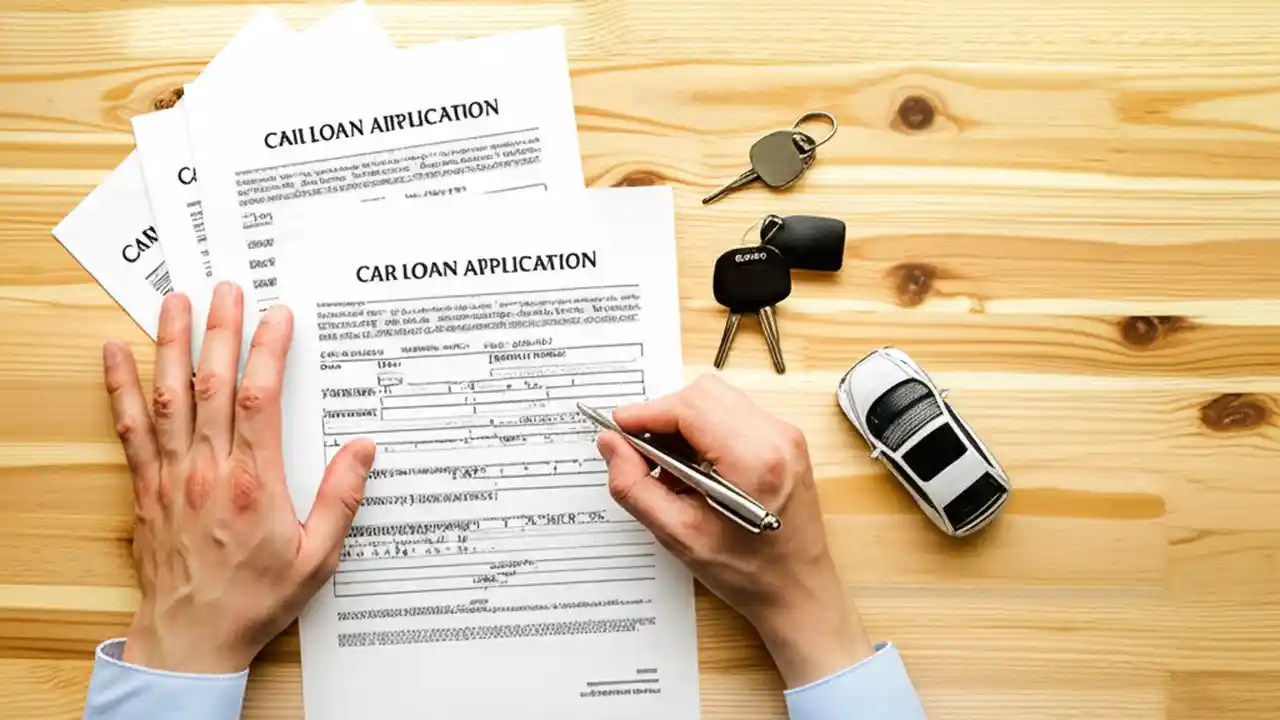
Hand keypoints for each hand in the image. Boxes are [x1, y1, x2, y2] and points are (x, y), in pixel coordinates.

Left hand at [102, 282, 375, 673]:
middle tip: (228, 288)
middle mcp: (208, 470)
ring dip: (171, 343)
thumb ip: (341, 499)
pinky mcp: (147, 488)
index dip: (268, 350)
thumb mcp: (317, 557)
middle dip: (221, 330)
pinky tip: (116, 354)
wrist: (192, 638)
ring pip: (169, 395)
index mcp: (254, 482)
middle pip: (213, 383)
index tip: (279, 316)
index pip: (259, 399)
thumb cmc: (256, 599)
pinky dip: (121, 388)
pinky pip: (131, 429)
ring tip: (176, 301)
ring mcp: (171, 476)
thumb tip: (363, 449)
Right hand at [597, 375, 874, 687]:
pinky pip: (734, 414)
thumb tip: (610, 444)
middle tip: (641, 452)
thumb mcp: (678, 536)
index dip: (646, 413)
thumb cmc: (747, 573)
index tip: (617, 429)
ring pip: (718, 399)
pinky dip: (705, 430)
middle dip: (664, 416)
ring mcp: (786, 436)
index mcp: (753, 459)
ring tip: (670, 467)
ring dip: (684, 423)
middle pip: (703, 393)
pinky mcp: (785, 441)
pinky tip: (695, 468)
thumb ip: (635, 487)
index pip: (688, 407)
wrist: (798, 591)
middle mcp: (776, 437)